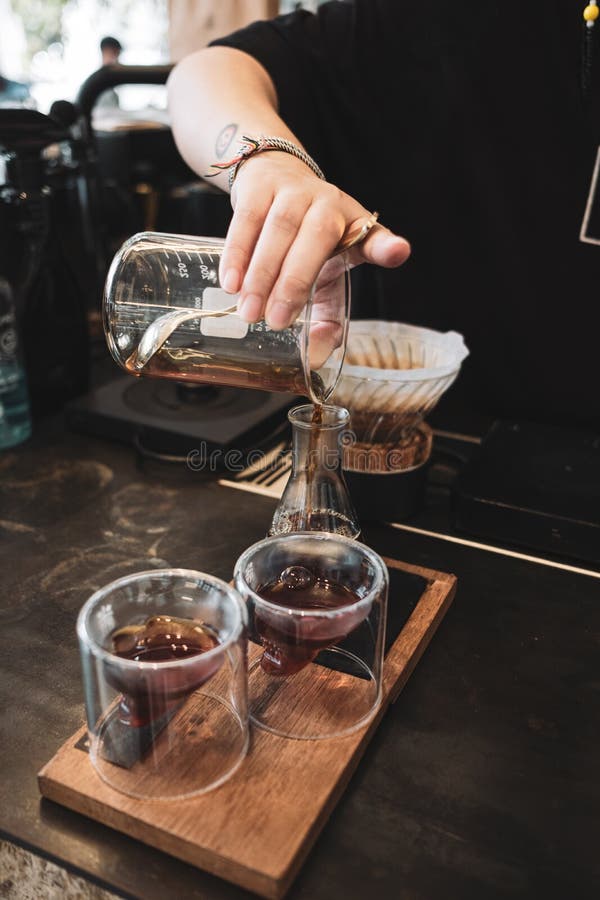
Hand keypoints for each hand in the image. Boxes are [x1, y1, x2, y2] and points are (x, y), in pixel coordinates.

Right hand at [218, 152, 410, 329]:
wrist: (276, 176)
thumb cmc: (306, 239)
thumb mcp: (326, 274)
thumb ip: (327, 316)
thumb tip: (316, 358)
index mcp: (354, 228)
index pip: (374, 238)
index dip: (385, 247)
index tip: (395, 253)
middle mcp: (329, 205)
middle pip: (316, 239)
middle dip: (294, 283)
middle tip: (274, 322)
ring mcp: (295, 191)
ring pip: (279, 230)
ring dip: (261, 274)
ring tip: (248, 311)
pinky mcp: (261, 187)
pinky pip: (247, 220)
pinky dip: (237, 253)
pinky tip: (230, 282)